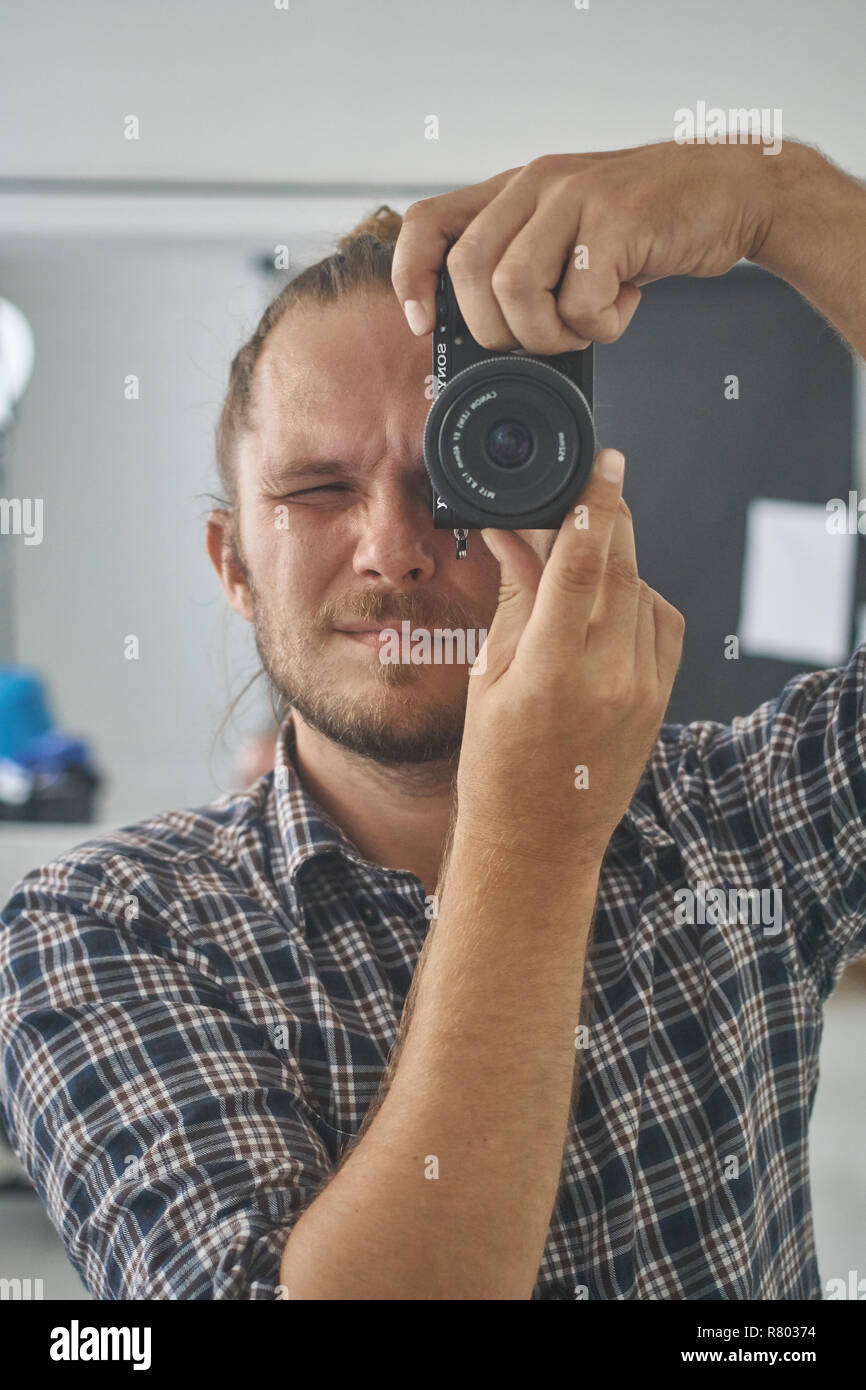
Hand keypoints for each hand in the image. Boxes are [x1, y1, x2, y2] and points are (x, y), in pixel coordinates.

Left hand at [391, 140, 792, 351]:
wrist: (730, 192)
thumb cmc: (647, 226)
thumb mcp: (571, 235)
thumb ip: (525, 263)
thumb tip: (482, 337)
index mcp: (514, 190)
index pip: (429, 223)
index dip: (413, 276)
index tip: (422, 324)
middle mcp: (536, 183)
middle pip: (469, 273)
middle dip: (499, 330)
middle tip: (545, 336)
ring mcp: (574, 196)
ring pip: (513, 290)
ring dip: (548, 333)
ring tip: (586, 324)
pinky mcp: (615, 218)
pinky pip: (578, 301)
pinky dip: (601, 326)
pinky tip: (623, 306)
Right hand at [454, 448, 683, 868]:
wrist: (539, 839)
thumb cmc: (497, 765)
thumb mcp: (489, 677)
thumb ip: (514, 598)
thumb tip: (514, 532)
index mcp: (549, 672)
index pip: (582, 565)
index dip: (595, 504)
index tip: (604, 462)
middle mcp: (606, 678)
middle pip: (619, 568)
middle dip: (606, 521)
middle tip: (588, 492)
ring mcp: (642, 690)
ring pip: (641, 591)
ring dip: (613, 565)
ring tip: (575, 575)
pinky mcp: (662, 699)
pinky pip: (661, 623)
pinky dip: (637, 600)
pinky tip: (606, 608)